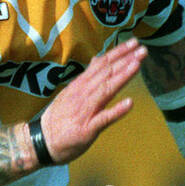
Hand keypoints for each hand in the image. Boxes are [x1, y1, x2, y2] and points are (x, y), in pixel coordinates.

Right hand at [40, 38, 146, 162]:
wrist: (42, 142)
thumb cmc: (57, 119)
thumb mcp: (70, 92)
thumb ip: (86, 77)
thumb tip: (97, 60)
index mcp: (79, 86)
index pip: (101, 65)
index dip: (118, 53)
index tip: (133, 43)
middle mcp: (83, 95)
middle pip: (106, 74)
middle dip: (125, 60)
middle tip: (142, 50)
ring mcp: (85, 111)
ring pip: (106, 90)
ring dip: (122, 77)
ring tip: (137, 65)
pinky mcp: (87, 129)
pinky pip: (104, 118)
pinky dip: (116, 110)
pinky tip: (129, 103)